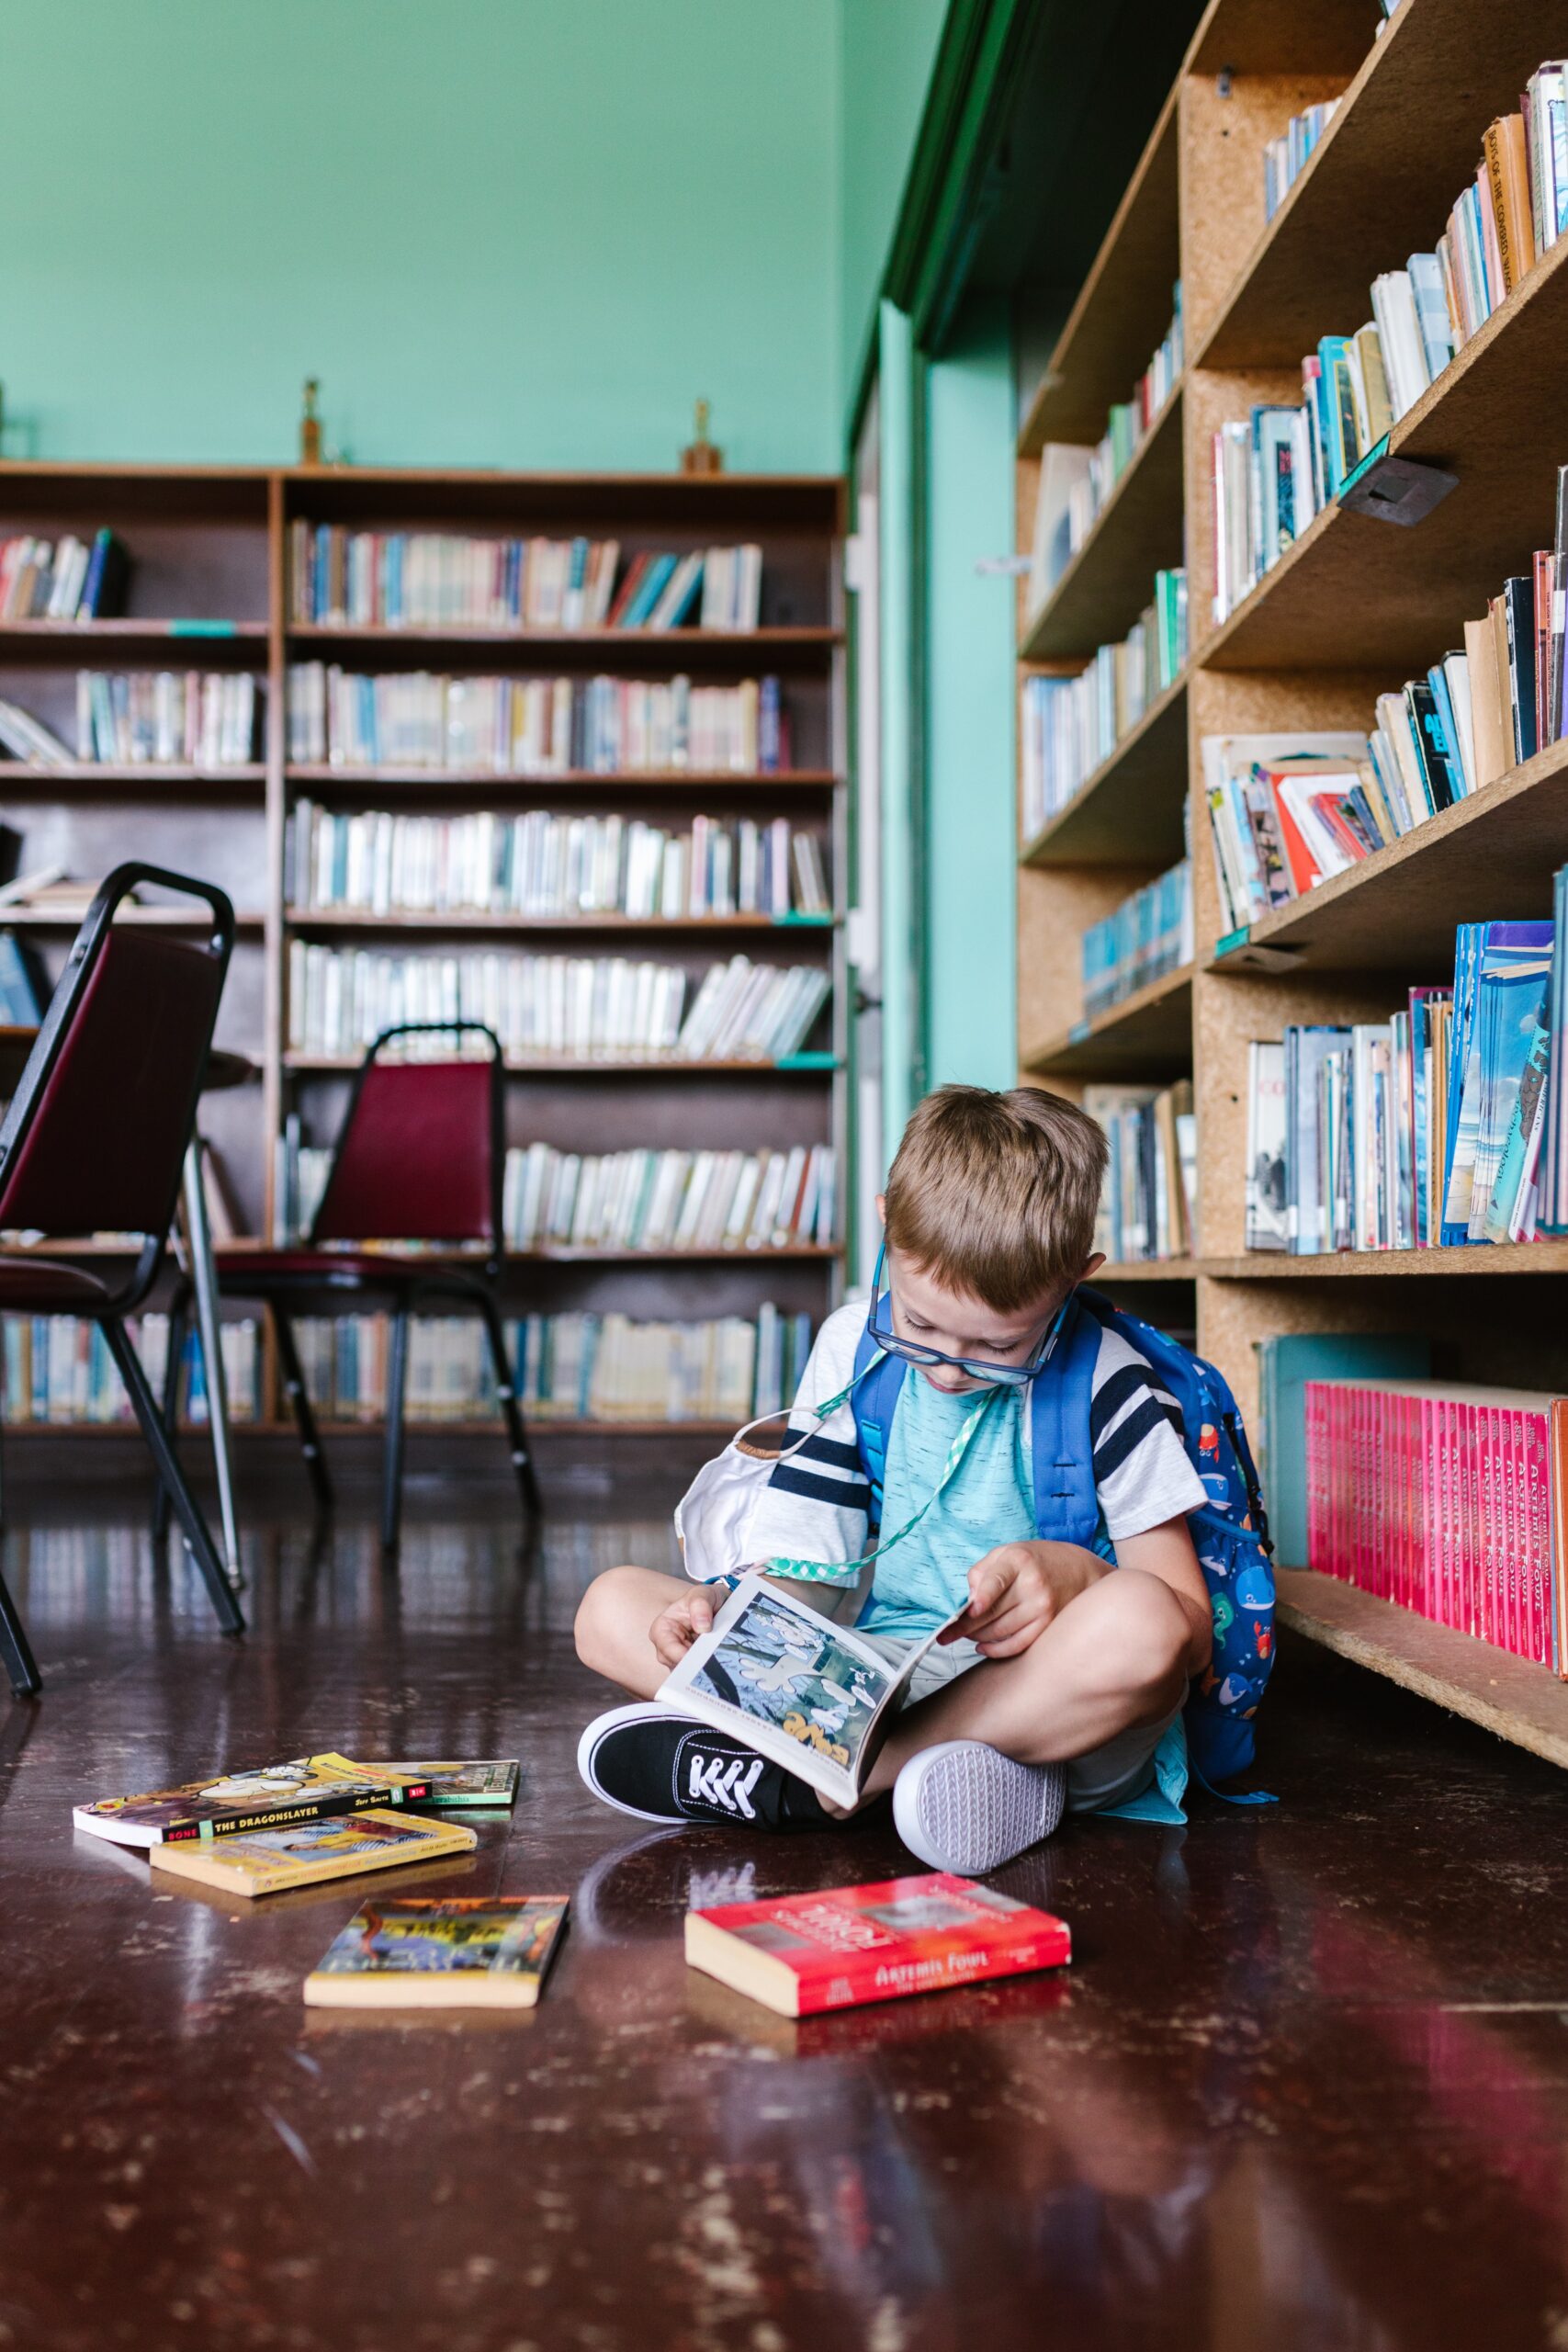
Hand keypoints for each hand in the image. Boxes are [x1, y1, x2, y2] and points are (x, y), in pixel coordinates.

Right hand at [649, 1586, 718, 1668]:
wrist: (721, 1607)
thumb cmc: (706, 1599)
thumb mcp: (703, 1593)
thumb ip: (700, 1604)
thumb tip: (702, 1625)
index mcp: (662, 1629)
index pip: (666, 1647)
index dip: (679, 1654)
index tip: (696, 1656)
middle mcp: (668, 1647)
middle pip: (676, 1665)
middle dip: (693, 1664)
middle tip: (711, 1661)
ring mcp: (680, 1659)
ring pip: (687, 1673)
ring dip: (702, 1668)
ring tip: (718, 1660)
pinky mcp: (693, 1666)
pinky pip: (698, 1675)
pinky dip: (708, 1671)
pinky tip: (719, 1665)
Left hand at [946, 1540, 1105, 1657]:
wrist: (1078, 1569)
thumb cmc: (1034, 1561)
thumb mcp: (1006, 1553)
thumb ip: (981, 1572)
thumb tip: (968, 1601)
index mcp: (1018, 1560)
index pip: (997, 1580)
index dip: (983, 1596)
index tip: (970, 1609)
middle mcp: (1033, 1584)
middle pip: (992, 1613)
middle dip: (964, 1627)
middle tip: (945, 1635)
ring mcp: (1043, 1607)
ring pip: (1000, 1631)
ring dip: (977, 1637)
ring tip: (965, 1635)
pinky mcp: (1048, 1626)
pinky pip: (1017, 1645)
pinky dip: (996, 1650)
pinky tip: (982, 1646)